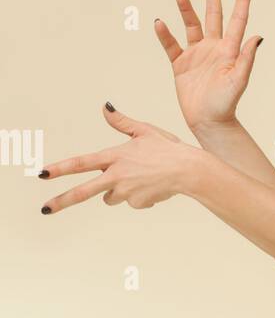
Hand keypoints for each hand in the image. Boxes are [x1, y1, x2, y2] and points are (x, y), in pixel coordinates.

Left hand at [38, 105, 198, 212]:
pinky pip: (133, 203)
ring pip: (111, 197)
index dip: (59, 168)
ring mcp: (126, 192)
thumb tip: (104, 107)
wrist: (189, 170)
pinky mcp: (137, 203)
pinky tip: (155, 187)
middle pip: (83, 191)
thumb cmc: (168, 148)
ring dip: (120, 192)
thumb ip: (122, 122)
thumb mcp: (145, 131)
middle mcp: (116, 175)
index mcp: (114, 156)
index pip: (81, 162)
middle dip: (62, 201)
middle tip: (44, 209)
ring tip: (143, 179)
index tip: (41, 174)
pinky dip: (141, 197)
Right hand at [154, 0, 262, 133]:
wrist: (209, 121)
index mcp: (229, 50)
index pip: (236, 22)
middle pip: (213, 16)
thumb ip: (246, 58)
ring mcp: (196, 55)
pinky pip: (171, 45)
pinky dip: (165, 35)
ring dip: (186, 10)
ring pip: (191, 26)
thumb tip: (257, 37)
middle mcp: (213, 48)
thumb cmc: (226, 103)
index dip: (241, 4)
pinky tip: (160, 23)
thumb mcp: (238, 80)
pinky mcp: (181, 65)